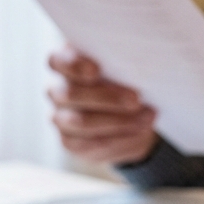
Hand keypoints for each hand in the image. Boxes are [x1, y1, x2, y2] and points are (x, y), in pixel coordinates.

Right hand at [47, 47, 156, 164]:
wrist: (128, 116)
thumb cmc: (123, 81)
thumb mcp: (122, 69)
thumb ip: (119, 66)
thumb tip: (134, 71)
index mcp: (63, 64)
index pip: (56, 61)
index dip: (73, 65)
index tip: (96, 70)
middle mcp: (56, 91)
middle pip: (71, 94)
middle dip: (106, 97)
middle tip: (136, 99)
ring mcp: (60, 118)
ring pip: (81, 121)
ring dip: (118, 120)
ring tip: (147, 117)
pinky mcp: (70, 142)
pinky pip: (93, 142)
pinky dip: (121, 137)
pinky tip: (140, 130)